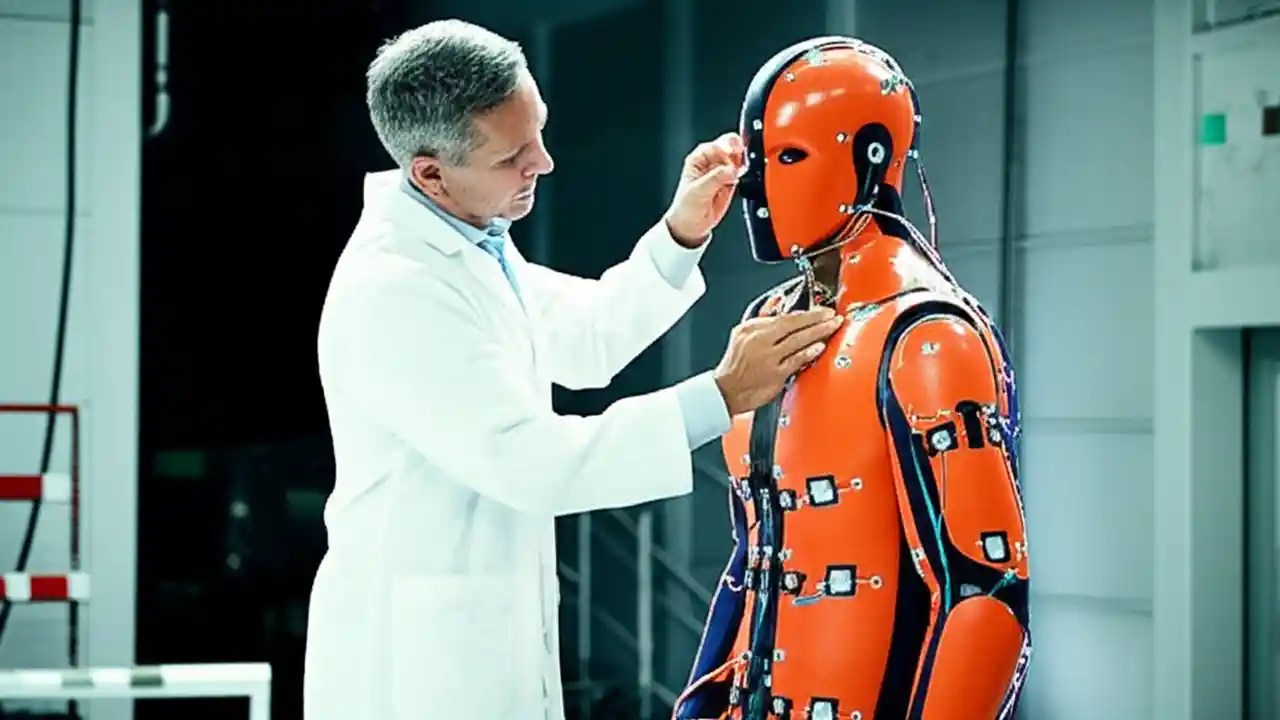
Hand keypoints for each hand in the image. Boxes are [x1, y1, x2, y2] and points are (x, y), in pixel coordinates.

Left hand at [664, 132, 745, 247]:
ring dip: (742, 162)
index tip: (731, 153)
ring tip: (739, 171)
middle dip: (737, 150)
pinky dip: (744, 173)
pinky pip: (741, 172)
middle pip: (729, 147)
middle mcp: (711, 162)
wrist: (691, 226)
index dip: (725, 147)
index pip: (715, 145)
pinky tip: (740, 177)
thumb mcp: (698, 190)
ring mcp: (722, 171)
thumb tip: (731, 170)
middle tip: (740, 157)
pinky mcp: (731, 182)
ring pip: (737, 159)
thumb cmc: (686, 207)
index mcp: (698, 159)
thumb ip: (715, 178)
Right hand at [712, 307, 844, 415]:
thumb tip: (778, 300)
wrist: (726, 390)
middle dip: (817, 319)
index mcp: (754, 328)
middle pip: (794, 325)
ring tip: (832, 327)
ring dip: (818, 333)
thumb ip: (762, 315)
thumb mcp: (742, 333)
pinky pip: (795, 361)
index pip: (786, 316)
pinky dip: (808, 353)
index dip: (807, 313)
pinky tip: (819, 347)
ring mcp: (769, 358)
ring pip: (798, 341)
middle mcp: (761, 341)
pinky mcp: (775, 375)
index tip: (822, 311)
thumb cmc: (735, 363)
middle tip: (833, 316)